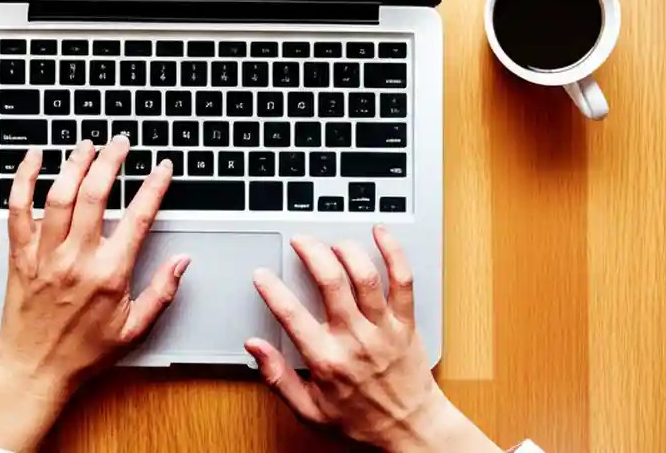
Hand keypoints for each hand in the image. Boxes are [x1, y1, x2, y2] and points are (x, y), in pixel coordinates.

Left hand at [0, 137, 188, 449]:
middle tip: (122, 142)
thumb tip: (182, 262)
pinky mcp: (20, 255)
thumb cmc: (82, 353)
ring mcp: (45, 254)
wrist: (34, 370)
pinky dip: (23, 179)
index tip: (163, 168)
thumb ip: (162, 292)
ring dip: (75, 163)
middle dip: (112, 160)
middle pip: (95, 194)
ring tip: (88, 145)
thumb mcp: (134, 329)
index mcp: (109, 275)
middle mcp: (76, 259)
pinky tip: (33, 158)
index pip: (138, 217)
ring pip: (59, 195)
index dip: (154, 187)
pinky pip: (17, 209)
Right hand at [246, 227, 498, 452]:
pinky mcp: (406, 322)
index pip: (292, 315)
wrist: (410, 430)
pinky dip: (394, 252)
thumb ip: (279, 378)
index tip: (261, 275)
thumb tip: (255, 348)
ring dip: (346, 250)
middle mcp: (355, 339)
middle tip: (299, 242)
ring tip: (331, 241)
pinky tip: (381, 234)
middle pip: (331, 282)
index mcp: (328, 360)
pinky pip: (403, 281)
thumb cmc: (362, 422)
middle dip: (311, 253)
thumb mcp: (310, 412)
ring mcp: (384, 328)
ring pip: (365, 276)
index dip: (272, 290)